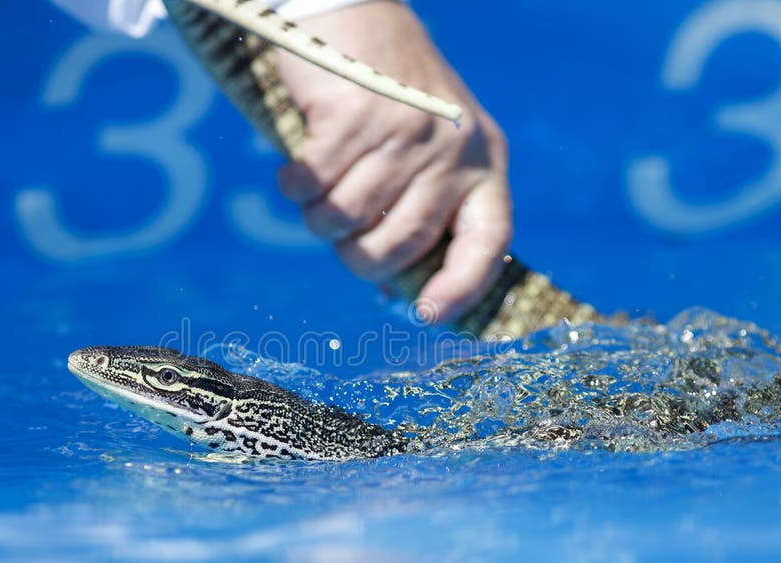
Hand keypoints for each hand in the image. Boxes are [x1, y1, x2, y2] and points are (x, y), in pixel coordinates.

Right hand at [276, 0, 511, 323]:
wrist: (353, 10)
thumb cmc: (388, 89)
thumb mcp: (432, 141)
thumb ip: (425, 201)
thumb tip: (394, 285)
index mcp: (483, 161)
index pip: (488, 242)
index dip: (460, 288)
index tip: (426, 314)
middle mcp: (450, 151)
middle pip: (399, 246)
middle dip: (358, 256)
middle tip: (341, 232)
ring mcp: (403, 134)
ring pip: (346, 221)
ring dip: (318, 217)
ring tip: (317, 188)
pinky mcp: (353, 118)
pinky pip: (310, 186)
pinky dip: (293, 185)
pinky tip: (296, 166)